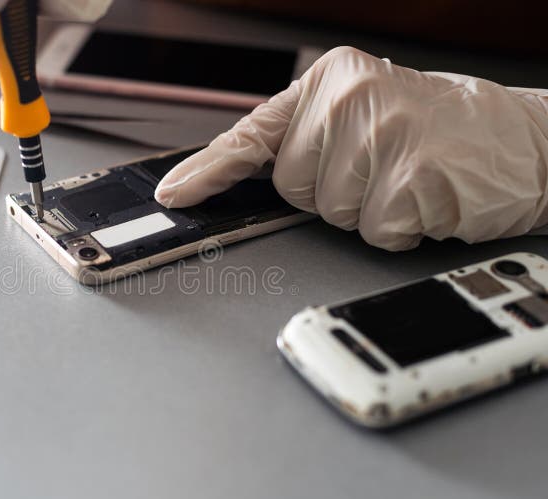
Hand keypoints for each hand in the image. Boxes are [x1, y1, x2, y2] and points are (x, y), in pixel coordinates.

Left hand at [155, 47, 547, 250]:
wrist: (525, 141)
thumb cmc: (439, 132)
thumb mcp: (365, 116)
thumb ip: (309, 138)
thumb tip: (247, 175)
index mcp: (331, 80)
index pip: (251, 133)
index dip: (206, 170)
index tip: (173, 194)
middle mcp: (349, 96)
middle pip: (292, 187)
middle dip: (331, 195)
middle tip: (382, 170)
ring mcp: (380, 132)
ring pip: (329, 214)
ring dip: (368, 212)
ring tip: (409, 179)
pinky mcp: (410, 173)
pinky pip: (374, 231)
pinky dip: (400, 229)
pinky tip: (428, 197)